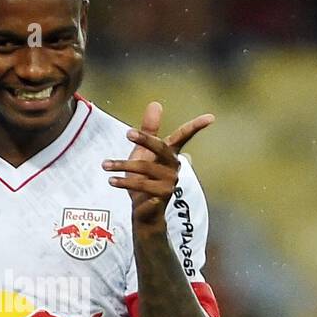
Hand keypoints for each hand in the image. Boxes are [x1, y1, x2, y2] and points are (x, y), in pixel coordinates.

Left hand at [102, 101, 212, 231]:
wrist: (144, 213)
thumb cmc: (144, 181)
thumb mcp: (143, 153)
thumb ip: (148, 130)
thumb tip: (156, 103)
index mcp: (170, 155)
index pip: (184, 137)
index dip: (196, 126)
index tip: (211, 117)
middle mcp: (174, 167)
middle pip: (161, 148)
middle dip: (145, 139)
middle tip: (127, 133)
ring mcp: (169, 183)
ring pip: (144, 169)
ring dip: (122, 166)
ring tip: (105, 165)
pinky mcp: (161, 197)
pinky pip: (142, 186)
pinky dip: (125, 184)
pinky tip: (113, 181)